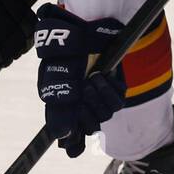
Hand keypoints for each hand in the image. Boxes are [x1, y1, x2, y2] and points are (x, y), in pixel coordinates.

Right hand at [34, 4, 126, 157]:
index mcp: (62, 107)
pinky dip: (110, 90)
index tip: (73, 140)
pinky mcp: (115, 88)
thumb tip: (60, 135)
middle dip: (87, 111)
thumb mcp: (54, 78)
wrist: (83, 30)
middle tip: (83, 89)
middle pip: (90, 127)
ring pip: (105, 114)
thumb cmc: (64, 52)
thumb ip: (58, 106)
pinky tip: (102, 76)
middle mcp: (81, 106)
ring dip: (99, 98)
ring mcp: (99, 97)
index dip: (73, 144)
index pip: (69, 139)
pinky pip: (118, 100)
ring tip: (92, 78)